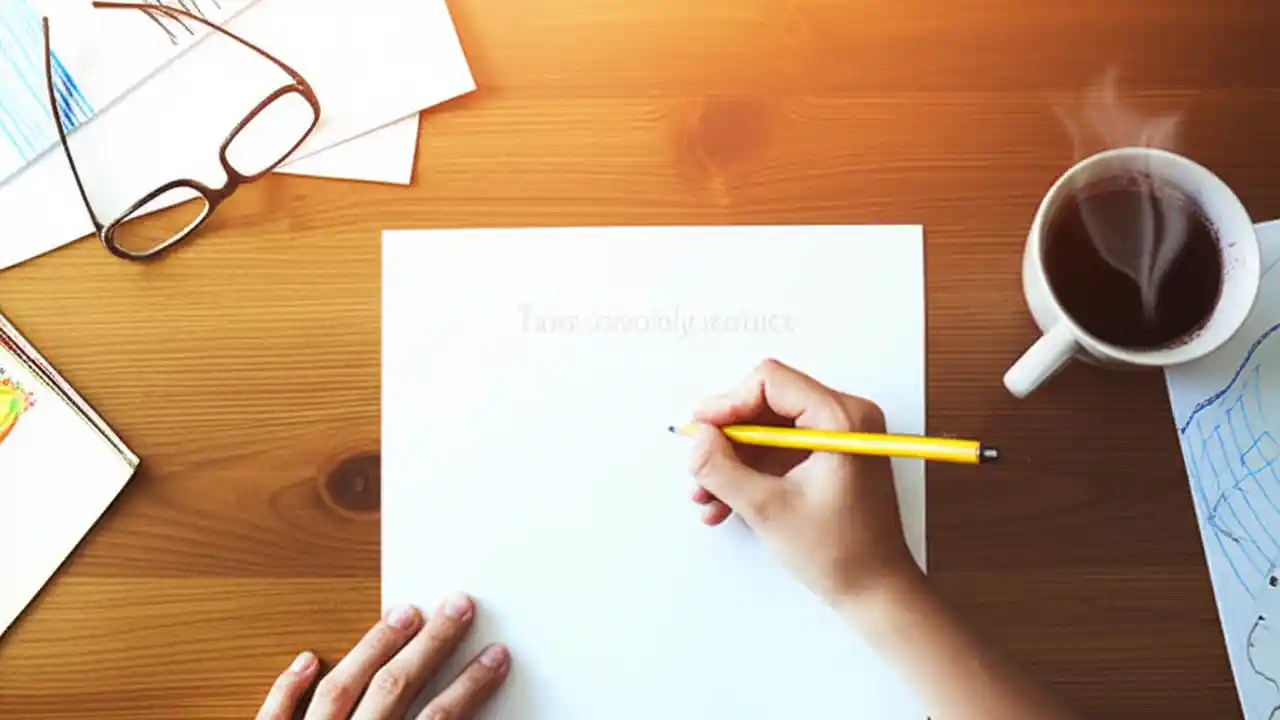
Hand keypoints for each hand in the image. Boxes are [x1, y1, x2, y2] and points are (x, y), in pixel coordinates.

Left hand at [255, 595, 509, 719]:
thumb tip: (467, 717)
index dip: (471, 686)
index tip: (494, 658)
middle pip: (394, 688)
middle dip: (432, 645)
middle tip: (458, 607)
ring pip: (340, 690)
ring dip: (374, 648)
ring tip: (402, 614)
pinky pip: (274, 717)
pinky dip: (288, 688)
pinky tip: (305, 658)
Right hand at [688, 359, 918, 604]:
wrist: (875, 592)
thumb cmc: (841, 553)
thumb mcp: (767, 509)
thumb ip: (722, 469)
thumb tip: (697, 438)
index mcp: (842, 418)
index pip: (770, 381)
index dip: (727, 403)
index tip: (701, 431)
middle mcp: (844, 417)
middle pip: (764, 403)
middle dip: (726, 438)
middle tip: (699, 467)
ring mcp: (837, 436)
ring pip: (765, 429)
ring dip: (731, 460)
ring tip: (706, 496)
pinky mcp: (828, 456)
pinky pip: (777, 450)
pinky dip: (750, 472)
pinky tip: (725, 503)